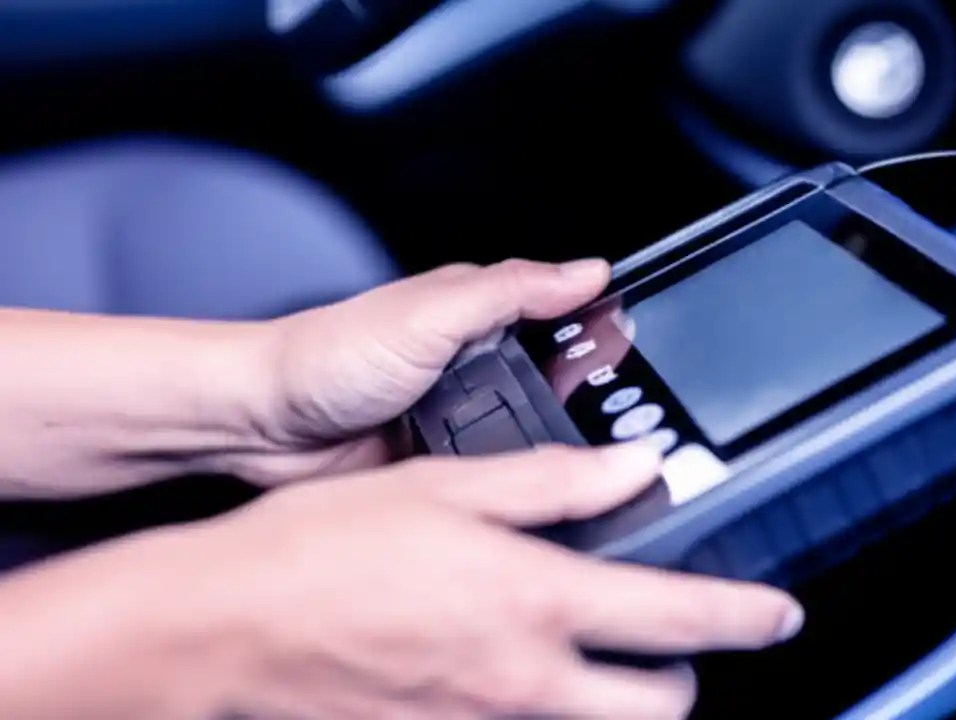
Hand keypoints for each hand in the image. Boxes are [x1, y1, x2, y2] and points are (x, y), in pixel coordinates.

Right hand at [38, 444, 798, 718]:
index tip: (777, 613)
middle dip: (682, 681)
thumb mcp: (445, 486)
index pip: (679, 618)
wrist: (225, 626)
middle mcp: (524, 680)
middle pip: (659, 710)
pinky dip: (548, 715)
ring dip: (617, 703)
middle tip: (669, 645)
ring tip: (591, 656)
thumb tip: (631, 472)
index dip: (747, 617)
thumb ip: (552, 483)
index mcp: (534, 599)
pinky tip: (512, 673)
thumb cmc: (323, 550)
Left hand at [232, 258, 610, 484]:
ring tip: (601, 466)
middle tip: (636, 426)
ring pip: (537, 435)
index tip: (653, 356)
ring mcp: (466, 420)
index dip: (610, 334)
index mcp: (483, 316)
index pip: (567, 317)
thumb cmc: (326, 354)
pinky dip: (518, 485)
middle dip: (598, 403)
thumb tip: (587, 270)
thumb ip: (510, 291)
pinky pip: (500, 477)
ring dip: (558, 448)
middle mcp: (480, 366)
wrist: (261, 427)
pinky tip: (539, 495)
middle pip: (563, 384)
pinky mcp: (448, 468)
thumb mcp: (429, 312)